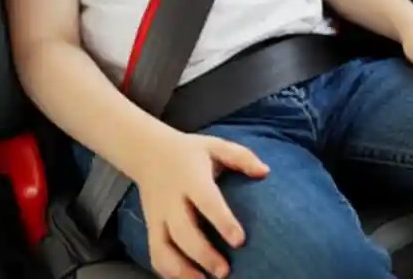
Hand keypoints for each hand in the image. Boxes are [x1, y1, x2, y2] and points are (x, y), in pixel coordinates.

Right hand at [132, 130, 269, 278]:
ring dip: (181, 269)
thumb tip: (266, 172)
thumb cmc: (189, 151)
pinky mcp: (150, 226)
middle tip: (224, 271)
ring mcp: (158, 215)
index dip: (222, 221)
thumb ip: (241, 157)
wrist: (146, 151)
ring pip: (163, 247)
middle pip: (183, 231)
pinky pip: (155, 253)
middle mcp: (171, 199)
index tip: (239, 241)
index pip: (206, 200)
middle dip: (202, 254)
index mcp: (190, 177)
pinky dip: (168, 272)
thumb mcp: (215, 145)